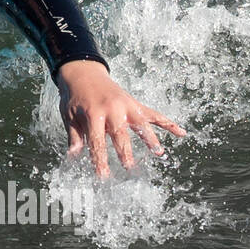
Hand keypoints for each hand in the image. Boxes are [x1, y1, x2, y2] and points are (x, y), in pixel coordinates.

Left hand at [55, 59, 185, 177]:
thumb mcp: (68, 116)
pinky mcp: (134, 104)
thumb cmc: (74, 97)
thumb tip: (73, 157)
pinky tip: (181, 133)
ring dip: (150, 138)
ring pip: (141, 123)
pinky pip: (154, 114)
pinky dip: (168, 123)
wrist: (83, 72)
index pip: (97, 141)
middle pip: (121, 134)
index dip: (100, 160)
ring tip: (158, 153)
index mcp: (92, 114)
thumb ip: (74, 136)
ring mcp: (126, 106)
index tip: (103, 176)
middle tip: (130, 168)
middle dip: (126, 152)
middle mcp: (112, 109)